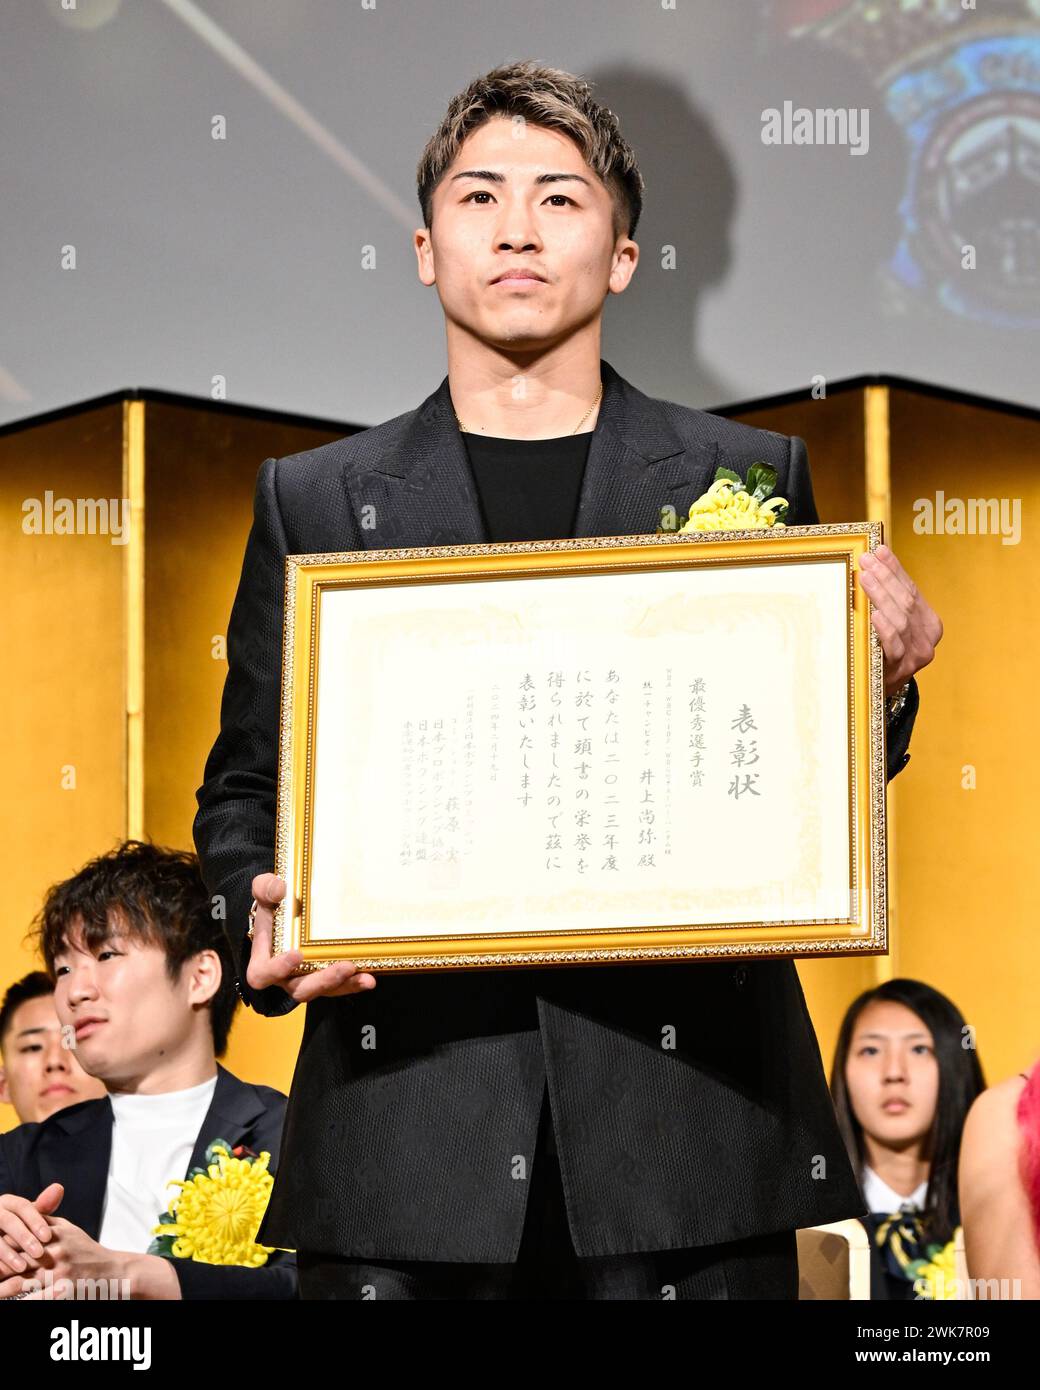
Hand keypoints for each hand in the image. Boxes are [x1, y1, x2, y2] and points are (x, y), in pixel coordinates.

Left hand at [0, 1191, 122, 1299]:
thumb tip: (25, 1214)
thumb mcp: (71, 1231)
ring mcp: (59, 1270)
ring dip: (1, 1287)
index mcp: (56, 1232)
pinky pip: (33, 1297)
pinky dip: (17, 1300)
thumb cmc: (89, 1253)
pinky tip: (4, 1299)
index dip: (1, 1241)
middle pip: (17, 1257)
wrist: (116, 1272)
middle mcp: (56, 1249)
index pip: (21, 1235)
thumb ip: (48, 1223)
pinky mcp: (63, 1290)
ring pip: (20, 1279)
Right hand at [247, 873, 376, 1001]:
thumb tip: (279, 889)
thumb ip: (265, 888)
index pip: (263, 974)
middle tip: (345, 967)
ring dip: (346, 985)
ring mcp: (307, 979)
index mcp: (264, 960)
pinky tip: (370, 976)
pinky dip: (355, 983)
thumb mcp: (264, 891)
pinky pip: (341, 987)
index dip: (278, 969)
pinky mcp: (326, 978)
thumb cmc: (272, 905)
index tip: (297, 954)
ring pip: (324, 991)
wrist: (285, 911)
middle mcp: (285, 977)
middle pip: (300, 989)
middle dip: (324, 980)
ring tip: (366, 978)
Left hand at [857, 545, 942, 695]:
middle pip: (906, 601)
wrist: (880, 693)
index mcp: (930, 623)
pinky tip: (875, 614)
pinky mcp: (901, 669)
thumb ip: (889, 601)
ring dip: (882, 595)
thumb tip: (873, 564)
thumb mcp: (893, 626)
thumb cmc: (884, 654)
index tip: (879, 551)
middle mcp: (928, 638)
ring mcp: (917, 654)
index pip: (912, 590)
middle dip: (885, 577)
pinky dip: (884, 628)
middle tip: (866, 560)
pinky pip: (894, 645)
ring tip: (866, 578)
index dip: (895, 569)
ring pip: (900, 619)